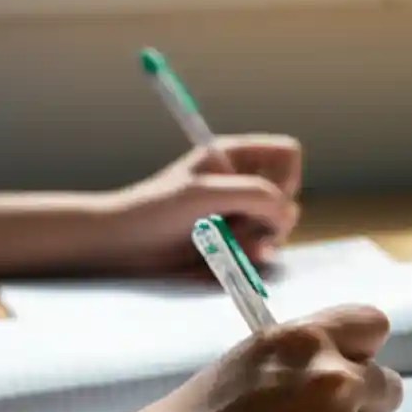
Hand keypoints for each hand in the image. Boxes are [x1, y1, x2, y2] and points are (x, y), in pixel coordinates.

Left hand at [100, 133, 303, 276]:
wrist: (124, 245)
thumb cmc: (155, 210)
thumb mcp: (205, 194)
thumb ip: (255, 195)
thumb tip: (288, 214)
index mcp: (235, 155)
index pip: (288, 154)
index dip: (285, 177)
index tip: (262, 198)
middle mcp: (241, 180)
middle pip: (288, 195)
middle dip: (270, 218)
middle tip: (240, 228)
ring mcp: (239, 210)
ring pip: (278, 226)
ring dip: (258, 241)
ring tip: (226, 246)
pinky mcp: (233, 237)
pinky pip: (263, 247)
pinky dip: (250, 256)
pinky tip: (228, 258)